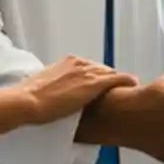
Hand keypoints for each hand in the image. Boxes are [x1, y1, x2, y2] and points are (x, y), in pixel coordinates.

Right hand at [21, 55, 136, 123]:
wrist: (29, 102)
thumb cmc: (31, 99)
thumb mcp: (46, 87)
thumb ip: (57, 87)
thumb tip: (58, 96)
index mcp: (68, 61)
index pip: (90, 68)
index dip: (96, 79)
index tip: (99, 89)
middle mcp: (80, 62)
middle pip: (103, 70)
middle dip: (108, 81)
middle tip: (114, 94)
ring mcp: (89, 72)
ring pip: (112, 74)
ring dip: (118, 83)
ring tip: (126, 93)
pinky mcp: (95, 83)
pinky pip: (119, 78)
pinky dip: (128, 81)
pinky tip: (134, 86)